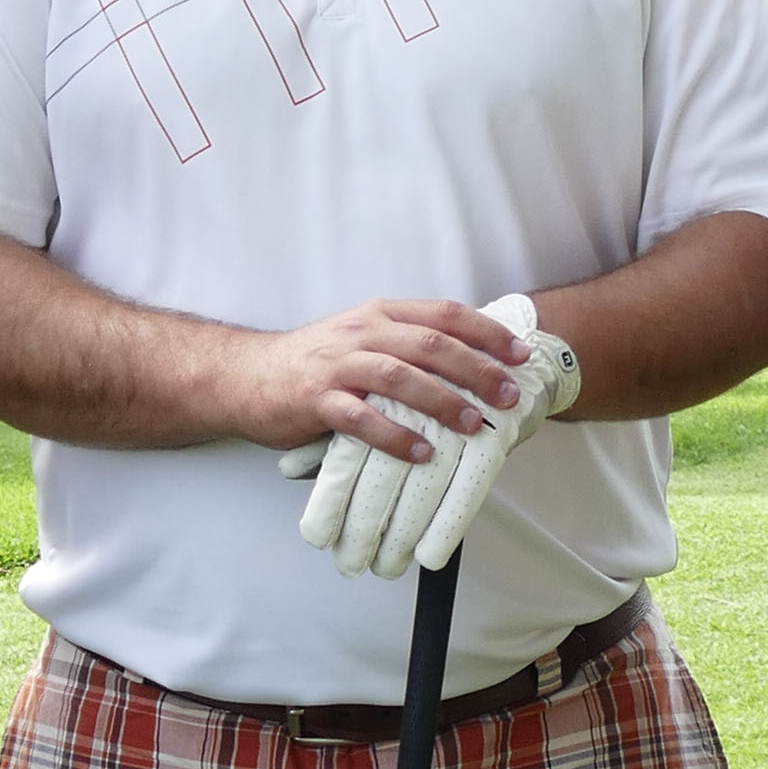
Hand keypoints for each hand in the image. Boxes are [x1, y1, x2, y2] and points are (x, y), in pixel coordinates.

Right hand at [279, 293, 583, 574]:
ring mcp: (338, 366)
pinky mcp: (316, 400)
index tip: (520, 354)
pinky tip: (422, 454)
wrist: (247, 377)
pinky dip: (395, 437)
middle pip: (430, 345)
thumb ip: (406, 345)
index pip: (443, 314)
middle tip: (509, 395)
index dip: (486, 332)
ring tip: (474, 425)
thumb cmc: (313, 364)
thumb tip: (469, 365)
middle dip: (477, 370)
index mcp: (379, 314)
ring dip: (443, 402)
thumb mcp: (362, 338)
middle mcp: (362, 333)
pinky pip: (362, 419)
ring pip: (400, 378)